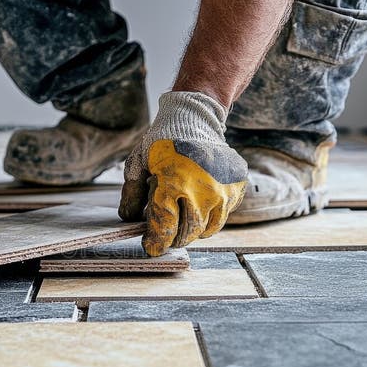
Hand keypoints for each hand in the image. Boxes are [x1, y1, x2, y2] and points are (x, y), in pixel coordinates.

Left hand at [118, 91, 247, 255]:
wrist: (195, 118)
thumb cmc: (162, 141)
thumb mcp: (139, 164)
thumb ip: (133, 194)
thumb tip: (130, 220)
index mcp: (175, 183)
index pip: (165, 226)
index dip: (156, 242)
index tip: (151, 248)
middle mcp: (203, 190)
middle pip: (188, 233)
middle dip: (174, 239)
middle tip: (166, 238)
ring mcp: (224, 190)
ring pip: (208, 228)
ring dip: (193, 231)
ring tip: (183, 223)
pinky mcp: (236, 187)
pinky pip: (223, 214)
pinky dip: (210, 215)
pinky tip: (199, 204)